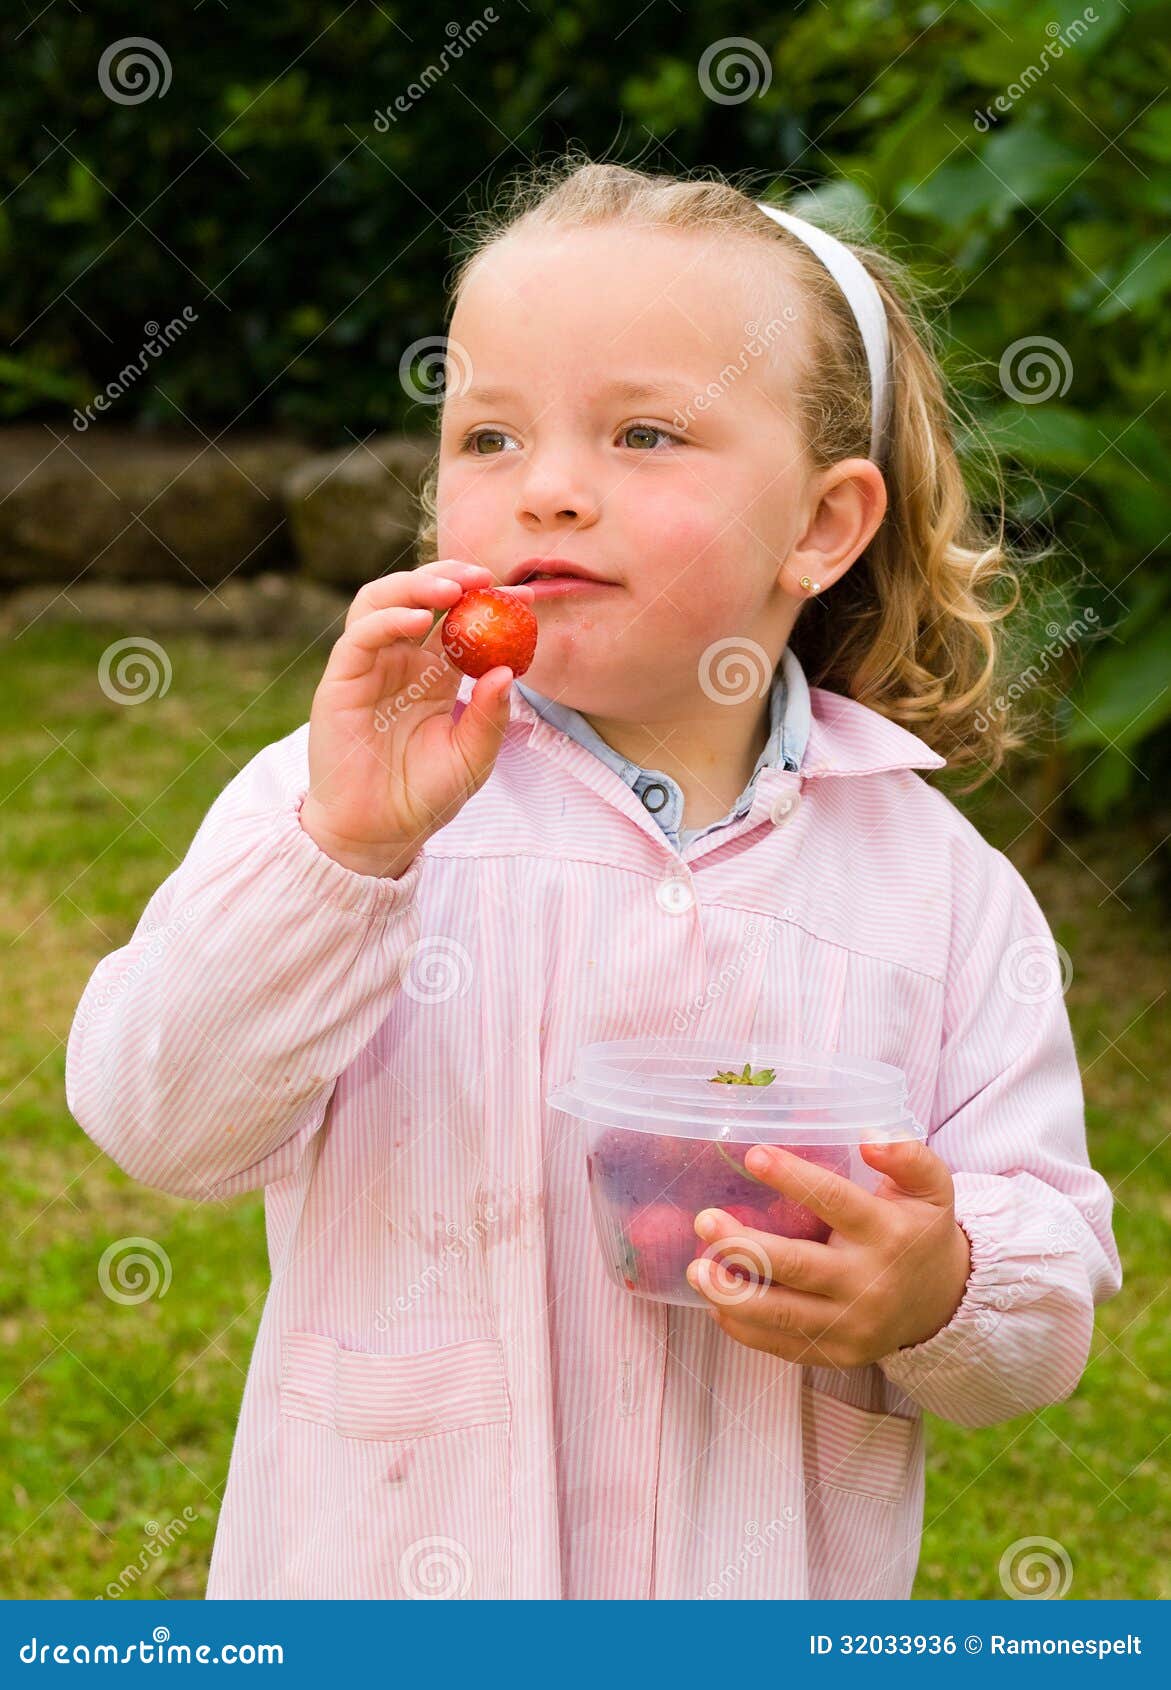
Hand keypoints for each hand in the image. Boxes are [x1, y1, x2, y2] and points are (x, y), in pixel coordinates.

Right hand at [301, 560, 535, 875]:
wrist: (378, 831)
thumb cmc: (426, 795)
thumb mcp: (473, 756)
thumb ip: (490, 716)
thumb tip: (509, 670)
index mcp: (435, 674)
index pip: (461, 621)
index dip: (490, 602)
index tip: (525, 595)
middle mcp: (401, 661)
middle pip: (419, 597)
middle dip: (452, 577)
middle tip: (485, 577)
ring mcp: (370, 666)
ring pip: (382, 601)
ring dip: (416, 585)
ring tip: (452, 590)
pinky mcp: (341, 679)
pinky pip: (361, 635)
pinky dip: (388, 619)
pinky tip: (419, 621)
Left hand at [685, 1139, 971, 1367]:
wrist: (943, 1303)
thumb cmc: (921, 1232)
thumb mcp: (932, 1187)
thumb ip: (907, 1155)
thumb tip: (867, 1138)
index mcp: (888, 1234)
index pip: (835, 1202)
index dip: (793, 1177)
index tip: (753, 1155)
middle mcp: (869, 1283)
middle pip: (798, 1266)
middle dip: (746, 1245)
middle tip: (705, 1220)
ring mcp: (852, 1325)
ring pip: (783, 1313)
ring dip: (733, 1294)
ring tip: (696, 1270)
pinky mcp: (838, 1354)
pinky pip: (783, 1344)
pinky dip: (745, 1328)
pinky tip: (716, 1304)